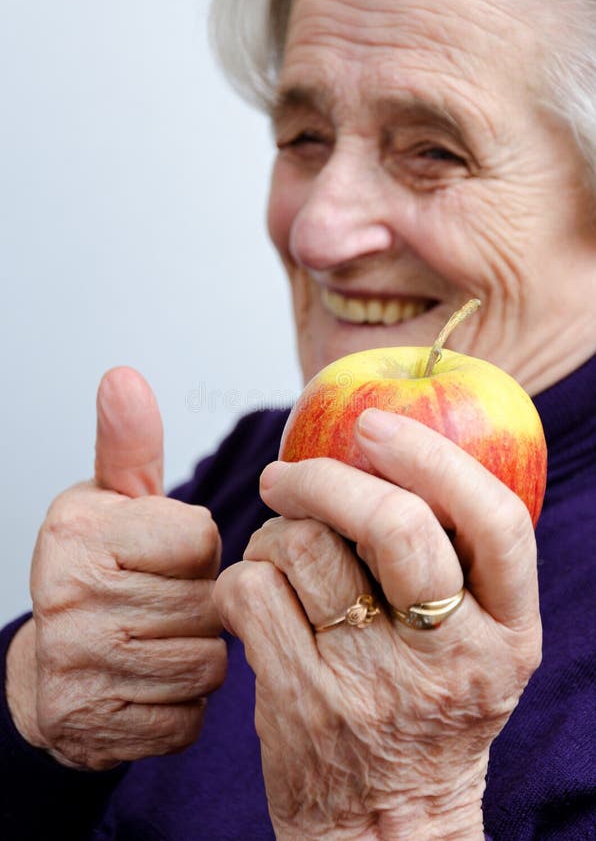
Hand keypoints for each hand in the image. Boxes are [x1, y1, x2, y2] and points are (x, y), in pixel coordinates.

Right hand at [6, 367, 225, 769]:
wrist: (50, 668)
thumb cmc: (99, 571)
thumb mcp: (111, 499)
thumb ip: (129, 444)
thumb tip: (123, 376)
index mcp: (78, 533)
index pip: (201, 538)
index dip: (198, 550)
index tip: (167, 554)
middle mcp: (68, 596)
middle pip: (209, 602)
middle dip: (201, 605)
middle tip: (163, 603)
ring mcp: (76, 666)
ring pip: (207, 663)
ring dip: (197, 655)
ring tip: (159, 640)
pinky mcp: (93, 726)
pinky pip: (189, 717)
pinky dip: (183, 706)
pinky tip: (150, 684)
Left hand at [214, 410, 541, 839]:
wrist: (389, 826)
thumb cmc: (431, 712)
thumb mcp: (479, 646)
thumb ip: (461, 564)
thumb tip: (391, 450)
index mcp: (508, 631)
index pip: (495, 521)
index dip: (433, 458)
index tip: (374, 425)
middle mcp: (450, 656)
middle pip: (394, 525)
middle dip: (325, 478)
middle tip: (283, 474)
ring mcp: (374, 682)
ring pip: (306, 548)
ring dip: (274, 532)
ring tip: (276, 554)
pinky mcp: (302, 701)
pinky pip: (252, 593)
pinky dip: (240, 577)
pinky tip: (252, 599)